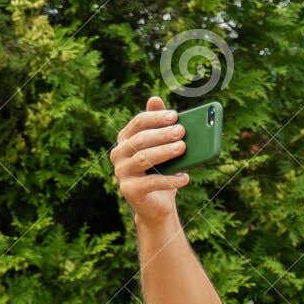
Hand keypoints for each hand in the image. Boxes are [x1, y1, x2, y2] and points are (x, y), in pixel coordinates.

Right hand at [110, 96, 191, 225]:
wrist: (157, 205)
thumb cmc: (161, 171)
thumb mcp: (162, 147)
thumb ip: (160, 125)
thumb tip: (154, 98)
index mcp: (125, 139)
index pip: (138, 123)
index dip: (156, 118)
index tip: (175, 116)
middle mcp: (118, 154)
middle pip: (141, 140)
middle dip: (163, 134)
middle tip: (182, 131)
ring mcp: (121, 173)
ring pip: (143, 159)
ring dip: (165, 152)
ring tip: (183, 148)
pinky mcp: (129, 190)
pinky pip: (151, 183)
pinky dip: (170, 180)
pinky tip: (185, 177)